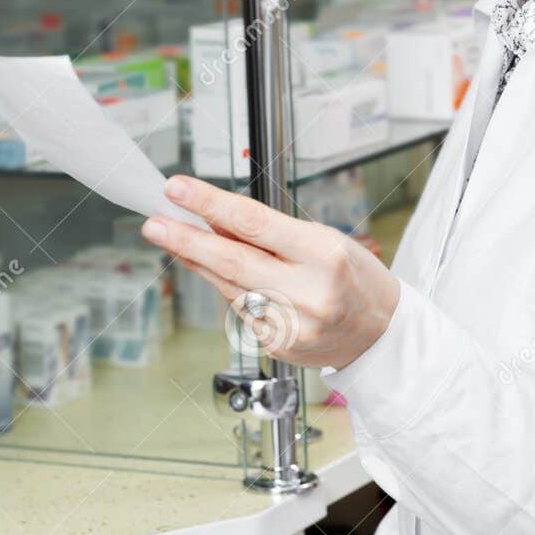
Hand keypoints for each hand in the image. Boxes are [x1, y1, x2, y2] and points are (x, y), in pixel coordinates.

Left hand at [140, 175, 399, 370]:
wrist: (379, 332)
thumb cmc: (353, 277)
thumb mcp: (322, 239)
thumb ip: (269, 232)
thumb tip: (215, 217)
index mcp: (323, 254)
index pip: (253, 222)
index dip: (209, 204)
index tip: (177, 189)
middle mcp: (307, 292)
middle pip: (231, 260)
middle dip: (185, 239)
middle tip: (154, 222)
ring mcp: (290, 324)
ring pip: (227, 286)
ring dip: (196, 260)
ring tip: (173, 237)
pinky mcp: (276, 345)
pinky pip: (239, 308)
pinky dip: (226, 287)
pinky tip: (224, 274)